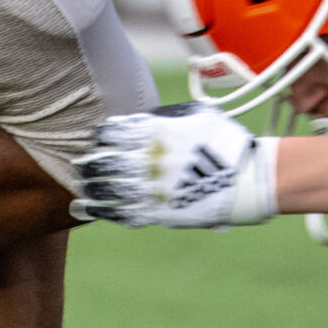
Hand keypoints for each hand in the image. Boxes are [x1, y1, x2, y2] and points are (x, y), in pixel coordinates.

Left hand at [71, 102, 278, 228]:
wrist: (250, 180)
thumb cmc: (227, 143)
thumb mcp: (200, 115)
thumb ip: (168, 115)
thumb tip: (143, 116)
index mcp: (160, 131)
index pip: (116, 132)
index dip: (101, 137)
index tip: (94, 139)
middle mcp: (152, 159)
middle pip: (107, 161)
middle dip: (89, 163)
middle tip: (77, 164)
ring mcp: (155, 188)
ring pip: (110, 189)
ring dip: (90, 188)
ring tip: (77, 188)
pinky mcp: (161, 213)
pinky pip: (124, 213)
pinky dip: (102, 211)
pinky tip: (87, 208)